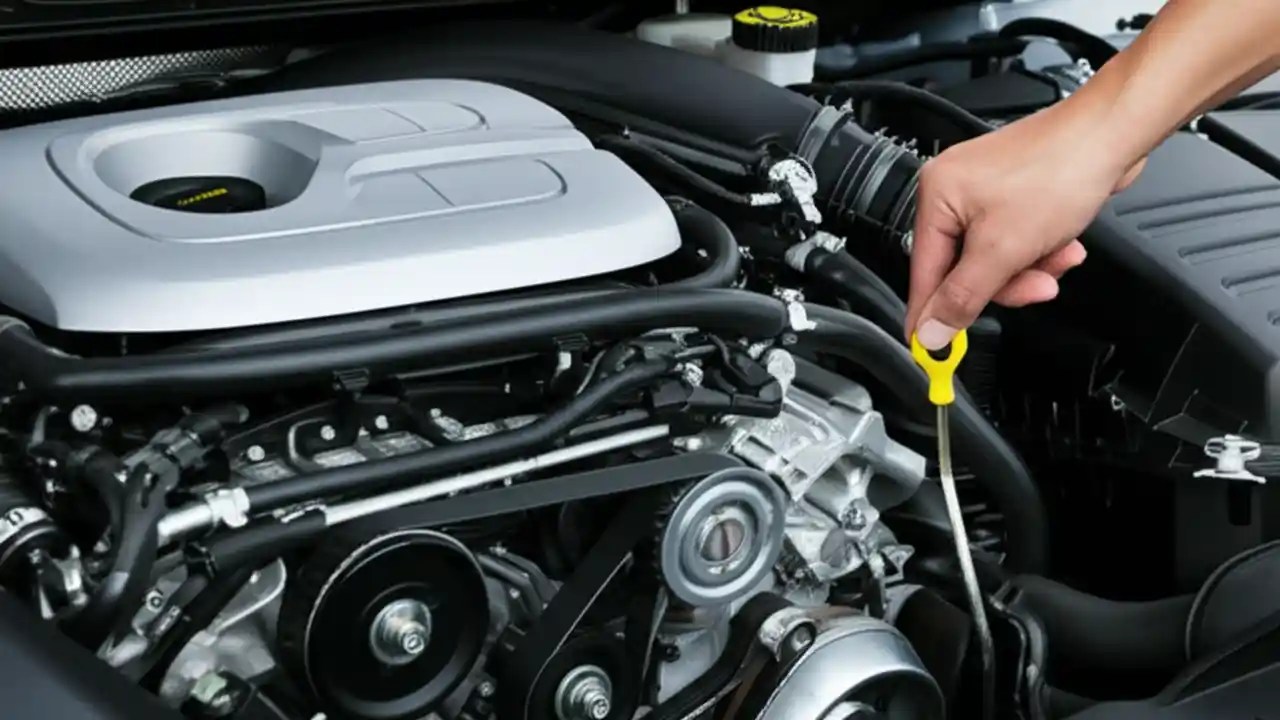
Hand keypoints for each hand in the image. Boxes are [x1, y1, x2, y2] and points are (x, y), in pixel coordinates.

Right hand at [904, 103, 1144, 349]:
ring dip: (1029, 268)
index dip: (933, 315)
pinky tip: (1061, 242)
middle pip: (963, 270)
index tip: (931, 353)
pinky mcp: (1013, 194)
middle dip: (1005, 283)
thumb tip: (932, 331)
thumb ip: (963, 296)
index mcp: (936, 197)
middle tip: (1035, 286)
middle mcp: (954, 192)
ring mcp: (984, 192)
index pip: (924, 274)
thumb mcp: (1004, 250)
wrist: (1112, 133)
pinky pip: (1013, 242)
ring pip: (994, 260)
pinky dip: (1039, 250)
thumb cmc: (1060, 170)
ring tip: (1057, 256)